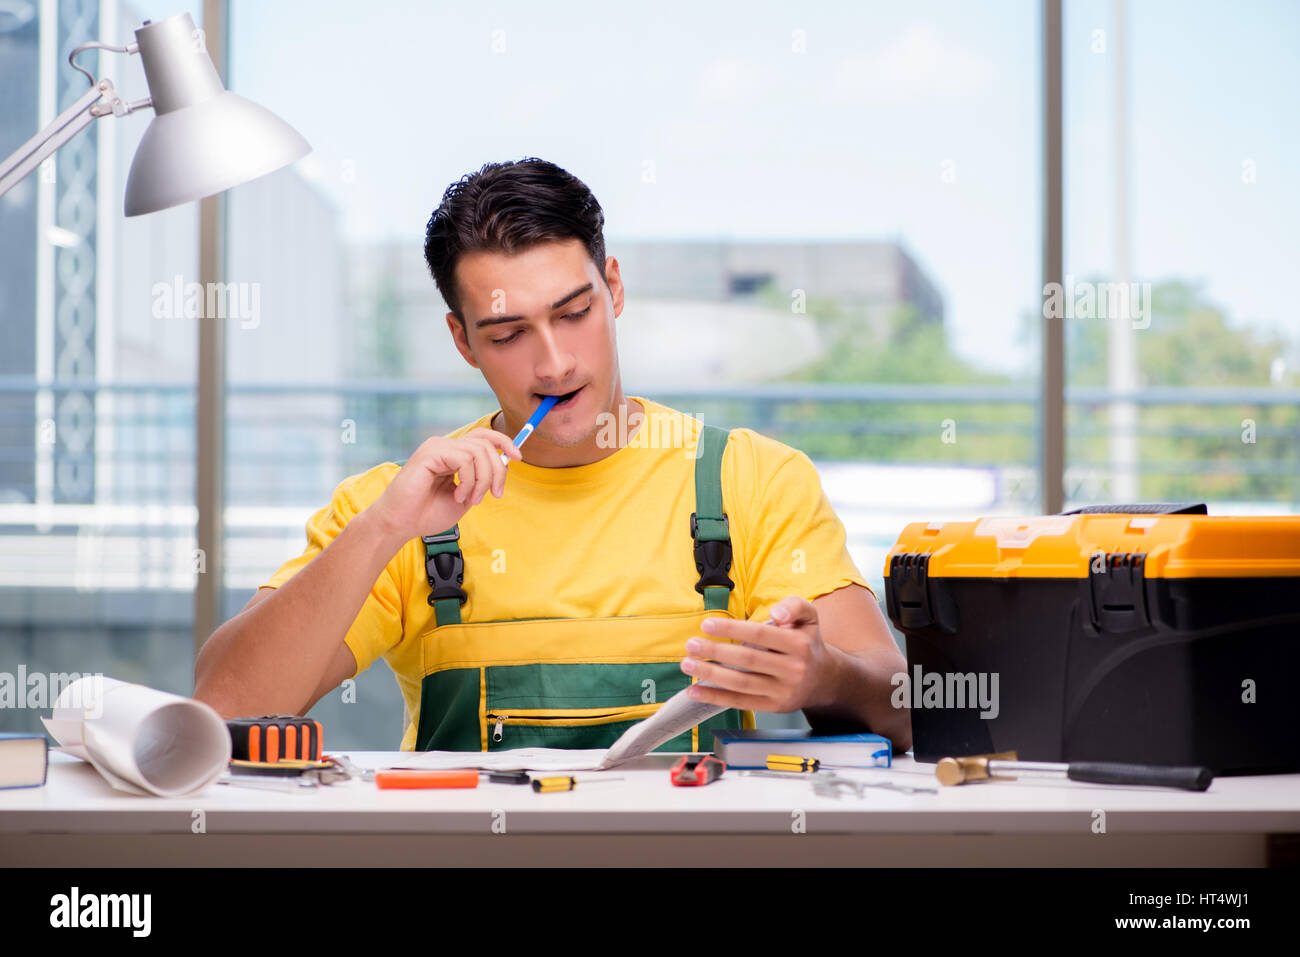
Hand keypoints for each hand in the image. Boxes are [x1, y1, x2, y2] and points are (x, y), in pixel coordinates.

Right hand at [368, 428, 521, 543]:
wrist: (400, 524)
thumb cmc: (427, 514)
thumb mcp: (466, 497)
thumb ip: (482, 481)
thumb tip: (504, 465)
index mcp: (452, 453)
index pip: (483, 436)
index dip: (504, 442)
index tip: (518, 458)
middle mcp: (444, 445)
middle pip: (485, 443)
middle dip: (498, 470)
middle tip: (495, 495)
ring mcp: (436, 447)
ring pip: (478, 452)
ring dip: (482, 480)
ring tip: (471, 500)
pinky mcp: (430, 453)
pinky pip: (464, 459)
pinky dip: (469, 481)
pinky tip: (457, 495)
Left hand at [680, 596, 835, 713]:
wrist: (824, 679)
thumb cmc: (808, 643)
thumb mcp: (809, 617)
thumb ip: (794, 606)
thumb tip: (776, 614)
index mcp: (799, 644)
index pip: (760, 634)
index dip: (732, 629)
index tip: (707, 625)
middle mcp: (793, 669)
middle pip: (748, 659)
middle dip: (716, 651)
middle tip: (691, 645)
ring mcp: (783, 691)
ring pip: (741, 683)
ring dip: (711, 675)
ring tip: (688, 665)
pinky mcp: (773, 707)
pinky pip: (741, 702)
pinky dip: (716, 698)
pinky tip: (696, 691)